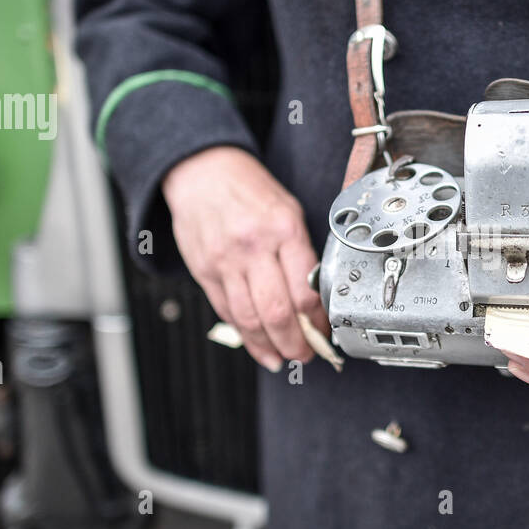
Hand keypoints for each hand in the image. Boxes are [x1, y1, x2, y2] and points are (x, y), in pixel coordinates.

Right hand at [163, 145, 327, 370]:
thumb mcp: (288, 209)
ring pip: (250, 319)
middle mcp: (253, 248)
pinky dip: (245, 336)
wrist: (202, 171)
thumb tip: (314, 298)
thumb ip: (301, 252)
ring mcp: (225, 262)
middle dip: (296, 343)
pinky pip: (227, 312)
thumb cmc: (249, 189)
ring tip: (285, 357)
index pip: (305, 289)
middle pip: (277, 312)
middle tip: (307, 354)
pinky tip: (259, 347)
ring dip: (270, 347)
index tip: (326, 331)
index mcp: (283, 229)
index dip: (319, 320)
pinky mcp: (204, 272)